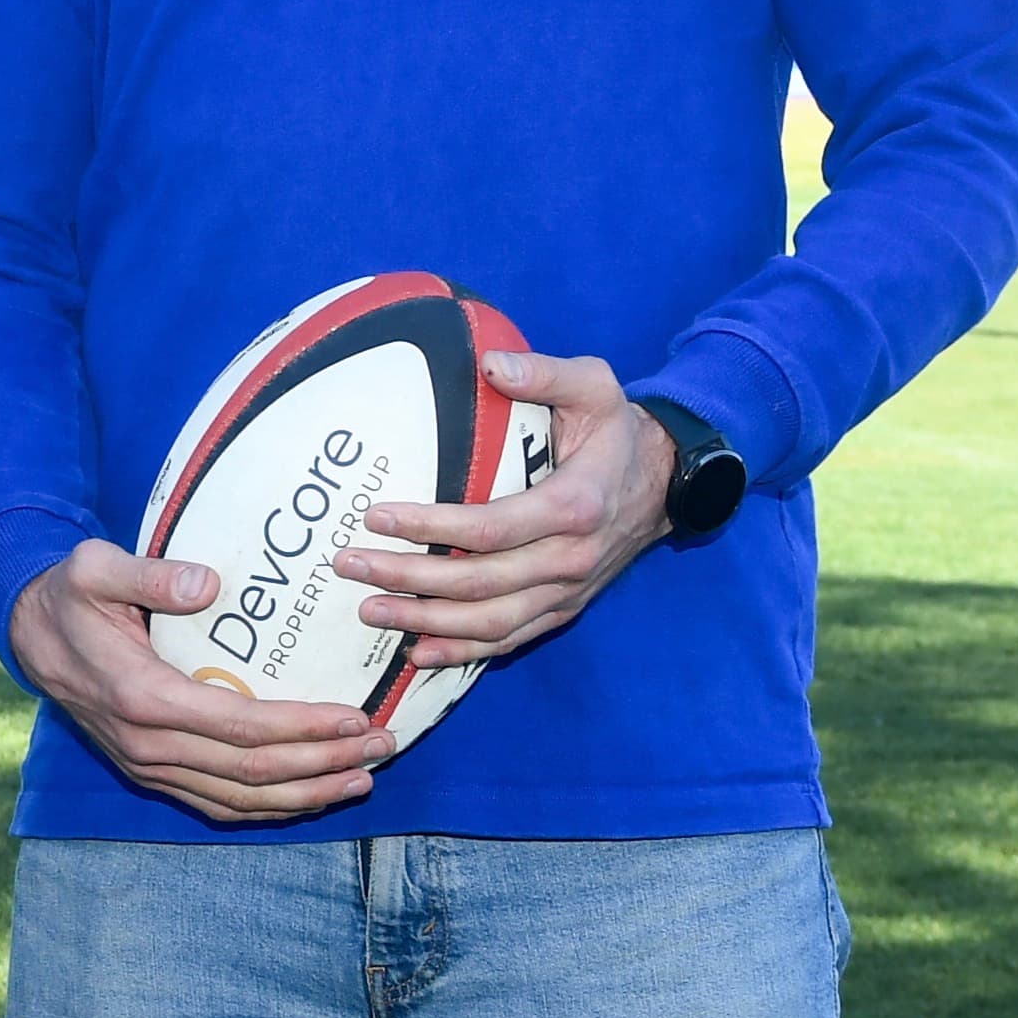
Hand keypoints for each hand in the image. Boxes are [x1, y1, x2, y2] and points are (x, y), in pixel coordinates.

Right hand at [10, 538, 394, 822]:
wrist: (27, 634)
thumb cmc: (71, 594)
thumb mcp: (97, 567)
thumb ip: (152, 573)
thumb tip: (209, 583)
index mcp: (142, 697)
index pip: (241, 727)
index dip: (303, 728)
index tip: (354, 717)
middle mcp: (147, 745)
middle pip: (252, 773)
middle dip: (323, 764)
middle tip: (381, 747)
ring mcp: (147, 766)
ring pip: (240, 800)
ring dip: (306, 795)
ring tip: (361, 779)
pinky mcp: (150, 773)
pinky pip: (217, 805)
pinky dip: (268, 808)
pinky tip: (308, 796)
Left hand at [340, 350, 673, 667]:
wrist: (667, 481)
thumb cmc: (617, 430)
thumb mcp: (594, 387)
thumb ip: (545, 373)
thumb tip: (491, 365)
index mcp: (574, 507)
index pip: (490, 528)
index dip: (432, 528)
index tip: (377, 517)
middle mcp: (570, 560)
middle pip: (480, 584)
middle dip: (410, 578)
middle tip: (351, 566)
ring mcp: (567, 591)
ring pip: (490, 622)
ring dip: (426, 623)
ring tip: (368, 611)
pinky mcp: (562, 608)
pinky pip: (510, 639)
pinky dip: (462, 653)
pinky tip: (416, 653)